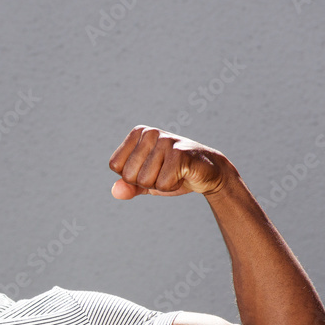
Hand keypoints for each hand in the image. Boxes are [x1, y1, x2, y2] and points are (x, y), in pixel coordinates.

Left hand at [108, 126, 236, 199]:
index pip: (115, 166)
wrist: (209, 172)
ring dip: (161, 184)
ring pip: (145, 180)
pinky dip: (173, 186)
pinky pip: (162, 184)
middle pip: (129, 175)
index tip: (151, 169)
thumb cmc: (173, 174)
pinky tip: (183, 175)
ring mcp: (166, 141)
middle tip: (165, 172)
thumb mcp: (146, 182)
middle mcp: (150, 133)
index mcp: (138, 133)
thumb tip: (115, 192)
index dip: (132, 177)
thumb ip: (128, 187)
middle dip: (146, 182)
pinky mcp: (180, 153)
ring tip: (175, 172)